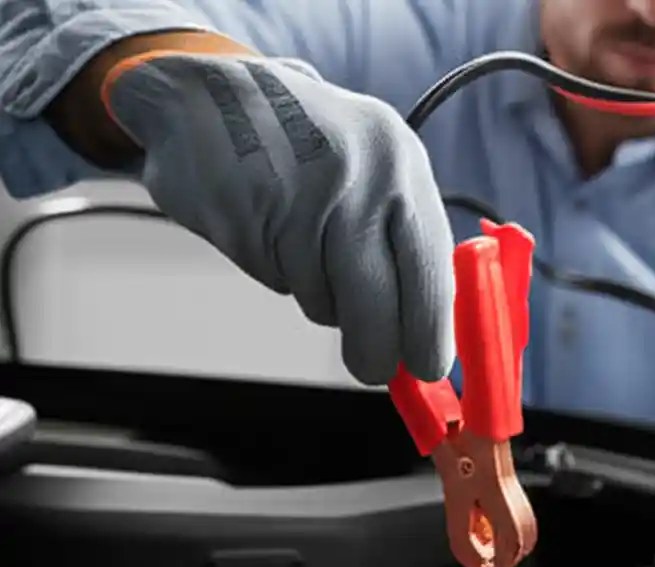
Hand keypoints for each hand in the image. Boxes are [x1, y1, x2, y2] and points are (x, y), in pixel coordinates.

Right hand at [102, 50, 454, 384]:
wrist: (207, 95)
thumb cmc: (308, 139)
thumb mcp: (379, 165)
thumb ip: (408, 237)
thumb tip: (431, 324)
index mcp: (400, 166)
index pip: (430, 271)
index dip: (430, 331)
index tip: (430, 366)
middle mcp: (354, 181)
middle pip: (376, 303)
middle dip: (377, 351)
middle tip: (373, 368)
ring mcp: (295, 200)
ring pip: (323, 301)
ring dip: (318, 295)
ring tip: (303, 240)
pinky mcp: (242, 222)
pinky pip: (276, 283)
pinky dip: (276, 274)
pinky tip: (268, 229)